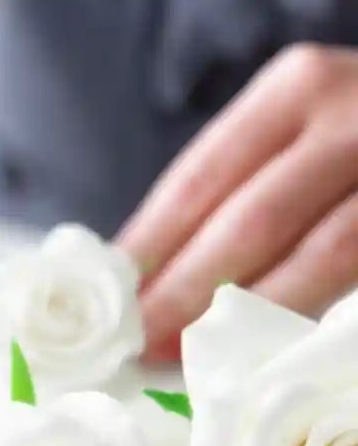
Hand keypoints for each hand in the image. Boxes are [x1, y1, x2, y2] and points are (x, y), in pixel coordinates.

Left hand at [118, 43, 357, 359]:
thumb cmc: (350, 135)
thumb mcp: (295, 131)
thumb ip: (235, 186)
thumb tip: (143, 273)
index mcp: (297, 90)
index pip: (201, 179)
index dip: (152, 248)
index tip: (112, 301)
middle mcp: (353, 118)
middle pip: (251, 221)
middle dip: (189, 292)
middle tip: (141, 344)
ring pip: (324, 255)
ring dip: (251, 314)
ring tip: (195, 356)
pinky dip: (319, 316)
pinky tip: (277, 348)